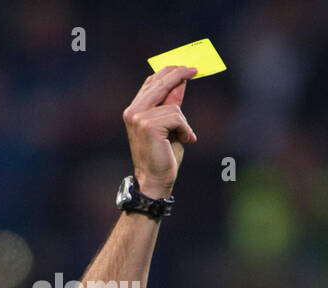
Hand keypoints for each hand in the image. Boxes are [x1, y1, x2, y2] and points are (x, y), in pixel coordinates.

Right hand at [123, 65, 198, 198]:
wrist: (155, 180)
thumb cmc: (164, 157)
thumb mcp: (170, 127)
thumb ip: (172, 107)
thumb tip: (181, 83)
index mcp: (135, 110)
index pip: (151, 84)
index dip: (168, 74)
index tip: (185, 68)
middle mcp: (133, 111)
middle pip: (159, 84)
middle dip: (178, 75)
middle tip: (194, 69)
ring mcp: (138, 117)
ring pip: (173, 107)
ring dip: (184, 124)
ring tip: (183, 138)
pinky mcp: (148, 125)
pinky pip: (177, 117)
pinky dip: (185, 130)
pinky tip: (184, 141)